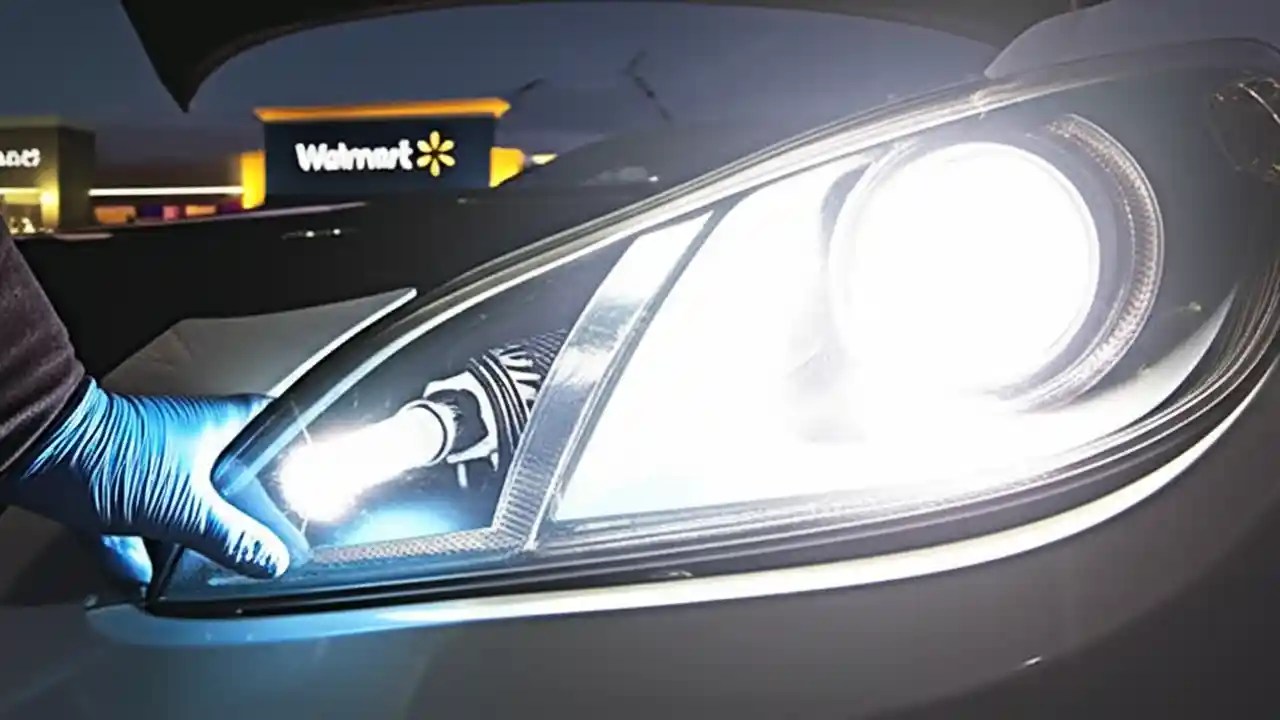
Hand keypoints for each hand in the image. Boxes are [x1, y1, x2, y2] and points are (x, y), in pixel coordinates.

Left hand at [2, 380, 289, 583]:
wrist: (38, 452)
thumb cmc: (112, 455)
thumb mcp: (187, 509)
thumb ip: (233, 538)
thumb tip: (271, 559)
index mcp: (215, 426)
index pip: (270, 418)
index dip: (290, 437)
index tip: (307, 461)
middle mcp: (183, 436)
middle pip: (227, 465)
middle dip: (237, 500)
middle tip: (256, 526)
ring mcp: (145, 458)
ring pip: (179, 495)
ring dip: (185, 529)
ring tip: (199, 561)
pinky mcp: (108, 481)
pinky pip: (133, 519)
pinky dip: (137, 548)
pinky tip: (140, 575)